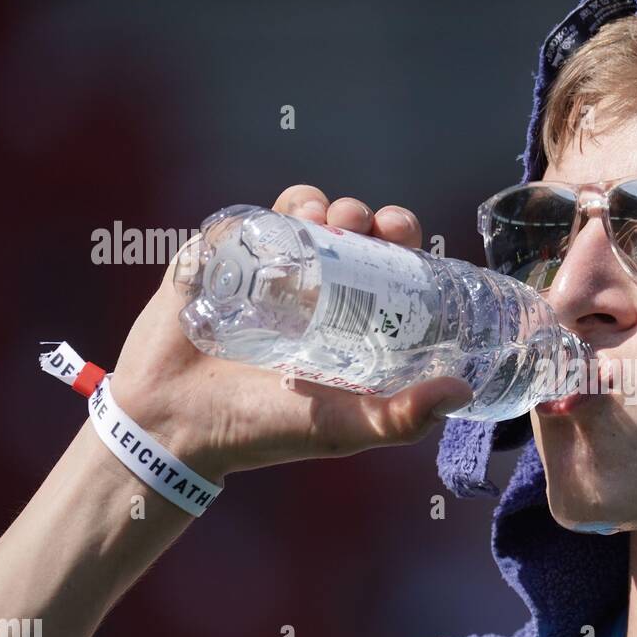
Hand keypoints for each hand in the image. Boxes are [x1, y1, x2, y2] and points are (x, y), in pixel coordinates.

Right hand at [105, 186, 472, 482]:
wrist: (174, 426)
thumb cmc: (262, 432)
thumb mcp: (341, 428)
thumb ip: (400, 419)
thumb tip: (462, 392)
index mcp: (348, 323)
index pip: (389, 268)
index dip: (404, 245)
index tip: (406, 238)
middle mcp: (314, 291)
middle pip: (354, 233)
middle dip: (369, 217)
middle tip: (370, 226)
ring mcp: (267, 271)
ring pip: (308, 215)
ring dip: (326, 205)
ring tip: (328, 218)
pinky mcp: (222, 258)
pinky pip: (255, 217)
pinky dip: (277, 208)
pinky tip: (290, 217)